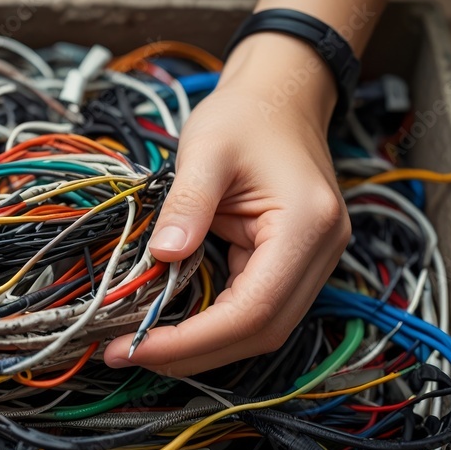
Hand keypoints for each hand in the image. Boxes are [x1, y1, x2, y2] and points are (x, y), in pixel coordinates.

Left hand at [104, 34, 351, 376]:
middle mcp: (322, 252)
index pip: (254, 310)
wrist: (280, 96)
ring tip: (144, 346)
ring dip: (205, 346)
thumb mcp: (207, 148)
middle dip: (195, 353)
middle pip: (263, 332)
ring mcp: (314, 261)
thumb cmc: (246, 115)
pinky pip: (257, 308)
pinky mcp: (295, 263)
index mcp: (307, 225)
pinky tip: (174, 325)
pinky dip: (215, 323)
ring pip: (262, 329)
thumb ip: (186, 204)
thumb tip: (162, 257)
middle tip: (128, 353)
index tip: (137, 346)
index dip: (194, 340)